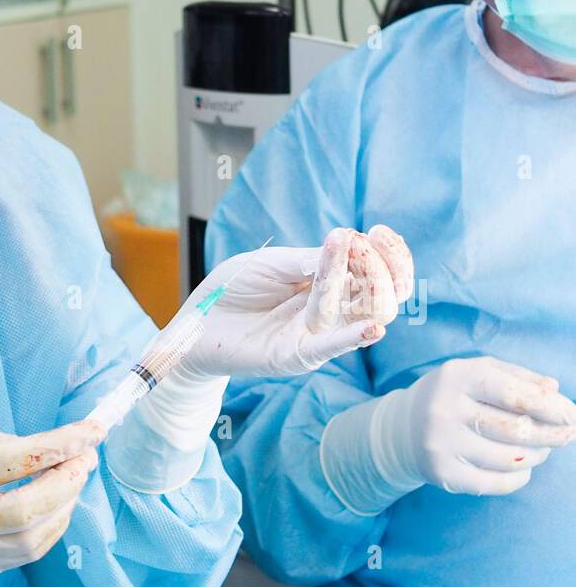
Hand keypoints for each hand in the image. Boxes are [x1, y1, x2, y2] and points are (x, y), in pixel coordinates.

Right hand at [0, 419, 103, 573]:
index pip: (11, 462)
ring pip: (31, 540)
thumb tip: (47, 451)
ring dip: (64, 507)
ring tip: (72, 479)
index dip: (58, 445)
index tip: (90, 431)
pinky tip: (54, 506)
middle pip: (26, 509)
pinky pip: (22, 555)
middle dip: (67, 482)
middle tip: (85, 457)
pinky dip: (48, 528)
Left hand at [183, 226, 413, 378]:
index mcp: (330, 284)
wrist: (197, 324)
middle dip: (381, 266)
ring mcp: (317, 334)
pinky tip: (373, 328)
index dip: (389, 253)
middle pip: (381, 294)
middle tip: (362, 244)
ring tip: (352, 254)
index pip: (378, 272)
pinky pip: (331, 347)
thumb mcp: (272, 264)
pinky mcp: (297, 355)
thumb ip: (308, 259)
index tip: (379, 231)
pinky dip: (353, 337)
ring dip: (367, 283)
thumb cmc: (234, 290)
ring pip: (361, 314)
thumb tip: (348, 246)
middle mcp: (332, 311)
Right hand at [386, 356, 575, 495]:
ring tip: (540, 450)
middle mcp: (443, 410)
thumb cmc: (454, 396)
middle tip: (568, 435)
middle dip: (552, 434)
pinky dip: (518, 478)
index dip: (551, 407)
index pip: (515, 395)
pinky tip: (522, 468)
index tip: (572, 416)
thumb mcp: (480, 373)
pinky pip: (495, 483)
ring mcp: (440, 445)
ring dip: (537, 456)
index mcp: (457, 378)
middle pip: (516, 430)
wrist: (401, 428)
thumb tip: (554, 391)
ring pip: (510, 458)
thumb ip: (519, 377)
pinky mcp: (441, 473)